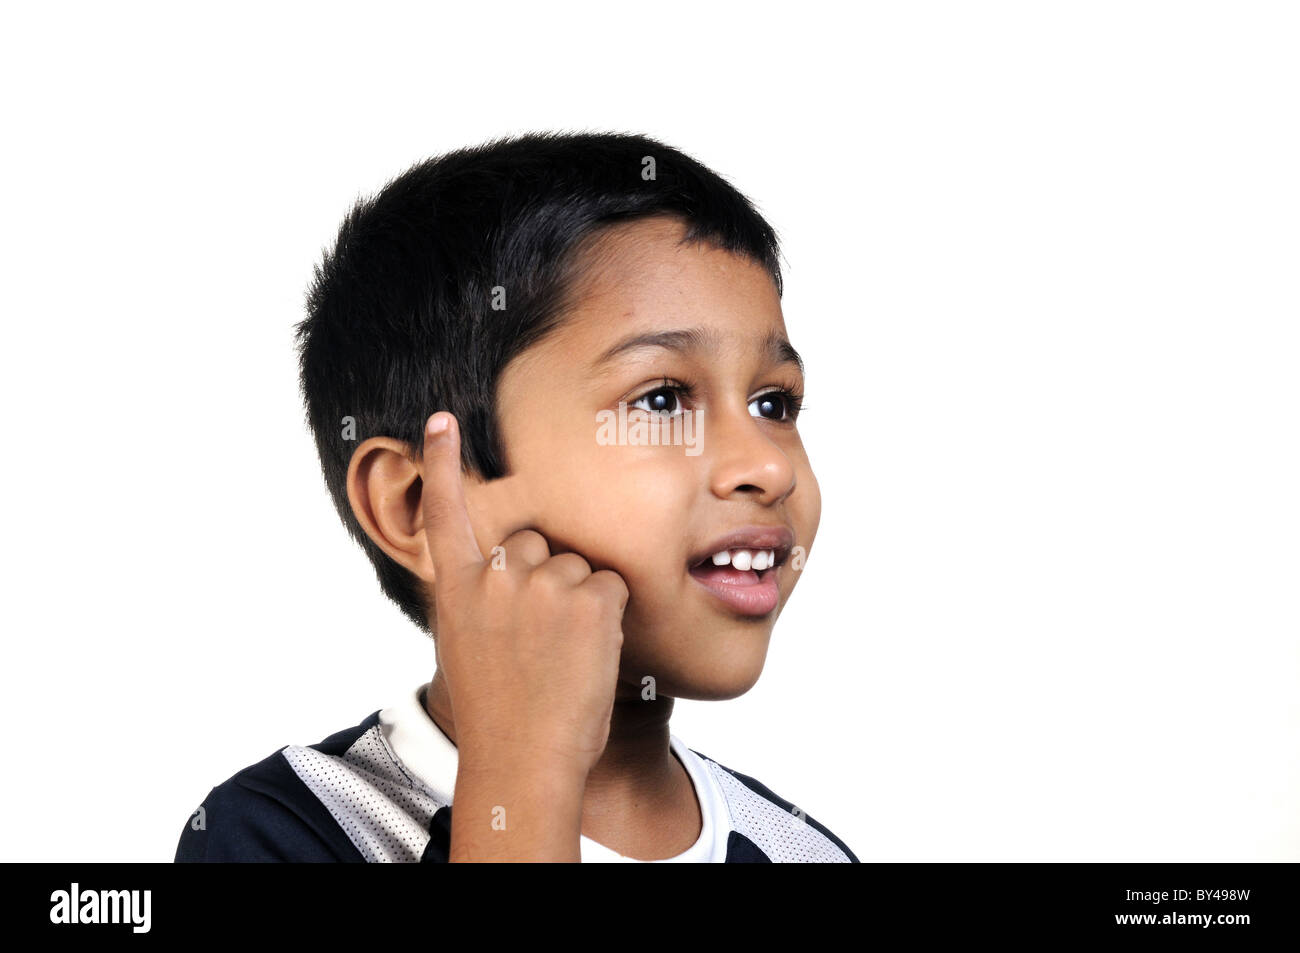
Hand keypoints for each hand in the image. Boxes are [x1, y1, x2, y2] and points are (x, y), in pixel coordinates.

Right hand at [420, 410, 629, 780]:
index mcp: (457, 589)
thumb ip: (483, 602)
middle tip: (541, 641)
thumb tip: (507, 573)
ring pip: (578, 567)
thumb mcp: (468, 647)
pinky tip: (587, 653)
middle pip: (536, 545)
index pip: (446, 513)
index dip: (443, 463)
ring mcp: (542, 583)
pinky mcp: (588, 596)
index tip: (441, 419)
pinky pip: (611, 587)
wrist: (522, 759)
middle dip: (546, 579)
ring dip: (579, 602)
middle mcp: (495, 576)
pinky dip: (608, 617)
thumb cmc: (500, 714)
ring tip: (561, 656)